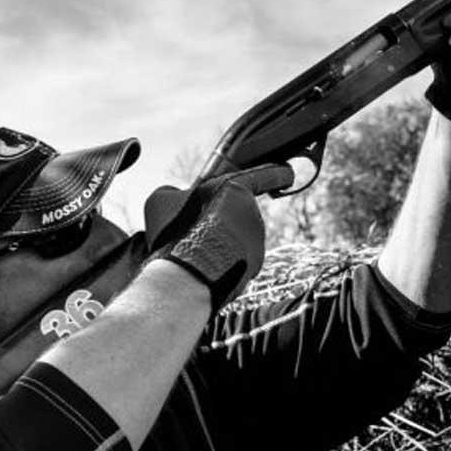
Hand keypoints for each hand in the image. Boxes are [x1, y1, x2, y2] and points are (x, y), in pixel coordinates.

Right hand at [142, 164, 293, 312]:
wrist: (188, 278)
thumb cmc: (175, 233)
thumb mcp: (162, 199)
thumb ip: (175, 193)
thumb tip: (178, 200)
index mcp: (234, 190)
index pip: (262, 177)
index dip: (274, 174)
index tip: (288, 172)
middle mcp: (252, 214)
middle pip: (233, 214)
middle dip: (215, 221)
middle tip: (192, 231)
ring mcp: (256, 242)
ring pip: (234, 239)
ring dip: (217, 244)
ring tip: (196, 253)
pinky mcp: (254, 266)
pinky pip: (236, 259)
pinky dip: (221, 263)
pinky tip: (204, 267)